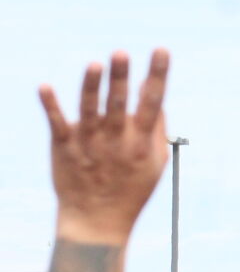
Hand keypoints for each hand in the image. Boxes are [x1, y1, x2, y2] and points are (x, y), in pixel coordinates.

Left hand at [40, 49, 171, 242]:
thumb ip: (156, 127)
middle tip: (121, 54)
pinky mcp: (64, 147)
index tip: (161, 51)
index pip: (153, 103)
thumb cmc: (131, 188)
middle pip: (119, 105)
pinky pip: (57, 123)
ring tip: (94, 65)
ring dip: (91, 87)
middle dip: (121, 79)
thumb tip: (151, 91)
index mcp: (141, 143)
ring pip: (90, 111)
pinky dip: (50, 106)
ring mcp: (89, 144)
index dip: (157, 76)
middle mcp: (116, 141)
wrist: (97, 220)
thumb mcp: (154, 162)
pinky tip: (44, 87)